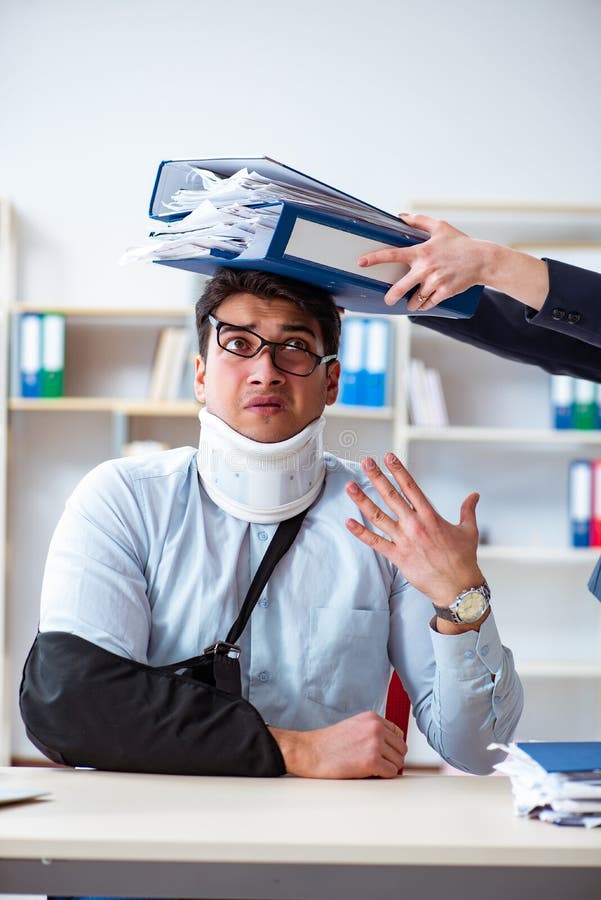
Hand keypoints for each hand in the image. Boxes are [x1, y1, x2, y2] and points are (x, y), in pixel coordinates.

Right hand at [269, 711, 406, 778]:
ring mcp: (375, 743)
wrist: (310, 752)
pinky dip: (383, 776)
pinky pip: (392, 773)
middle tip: (378, 765)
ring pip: (399, 762)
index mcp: (372, 718)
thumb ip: (373, 731)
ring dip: (388, 768)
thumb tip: (392, 747)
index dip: (391, 747)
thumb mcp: (354, 726)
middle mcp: (376, 728)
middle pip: (402, 748)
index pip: (398, 734)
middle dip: (392, 759)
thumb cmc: (328, 743)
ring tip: (371, 769)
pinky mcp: (372, 761)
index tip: (383, 754)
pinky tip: (369, 774)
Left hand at [345, 453, 482, 609]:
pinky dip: (361, 533)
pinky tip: (348, 522)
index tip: (388, 457)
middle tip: (365, 462)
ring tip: (349, 486)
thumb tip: (474, 495)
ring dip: (362, 501)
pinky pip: (375, 542)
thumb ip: (468, 510)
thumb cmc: (464, 559)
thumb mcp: (469, 530)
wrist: (458, 587)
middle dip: (377, 477)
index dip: (398, 470)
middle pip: (391, 496)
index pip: (411, 486)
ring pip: (378, 516)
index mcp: (430, 515)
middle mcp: (415, 524)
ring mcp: (404, 540)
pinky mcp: (397, 556)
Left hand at [357, 213, 492, 310]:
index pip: (393, 254)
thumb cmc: (460, 243)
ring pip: (415, 299)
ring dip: (412, 302)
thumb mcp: (440, 227)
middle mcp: (426, 268)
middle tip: (388, 299)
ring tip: (412, 301)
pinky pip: (428, 304)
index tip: (361, 262)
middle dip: (392, 296)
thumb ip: (419, 221)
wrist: (482, 260)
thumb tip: (400, 215)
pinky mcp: (444, 292)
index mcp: (421, 251)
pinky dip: (424, 305)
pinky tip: (423, 304)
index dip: (375, 258)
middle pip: (401, 287)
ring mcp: (435, 281)